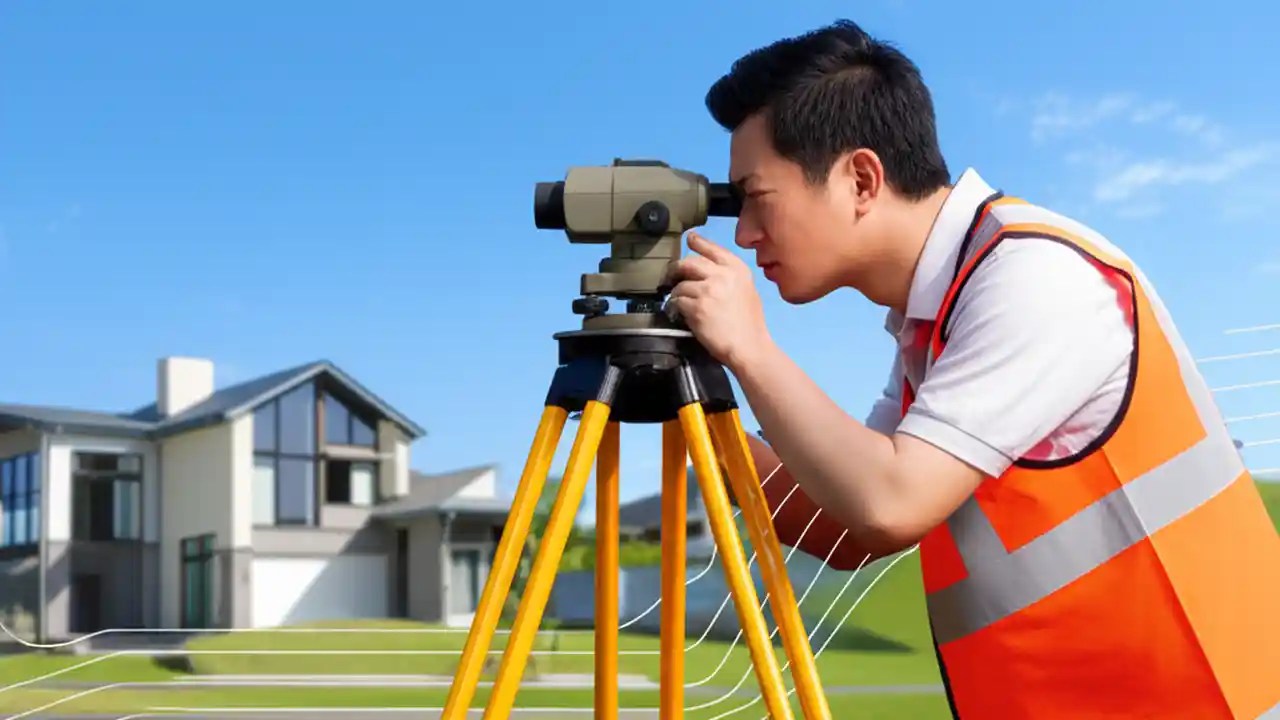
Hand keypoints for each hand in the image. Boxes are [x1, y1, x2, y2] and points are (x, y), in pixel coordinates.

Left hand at [667, 231, 772, 370]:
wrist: (748, 346)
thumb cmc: (749, 323)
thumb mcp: (746, 290)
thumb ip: (727, 276)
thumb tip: (707, 271)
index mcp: (736, 268)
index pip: (711, 248)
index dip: (697, 242)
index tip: (689, 239)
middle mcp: (721, 274)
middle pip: (688, 263)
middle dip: (675, 270)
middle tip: (670, 277)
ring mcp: (707, 290)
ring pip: (680, 284)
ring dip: (676, 294)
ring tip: (679, 303)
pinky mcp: (696, 307)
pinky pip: (677, 302)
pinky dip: (675, 308)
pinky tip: (679, 314)